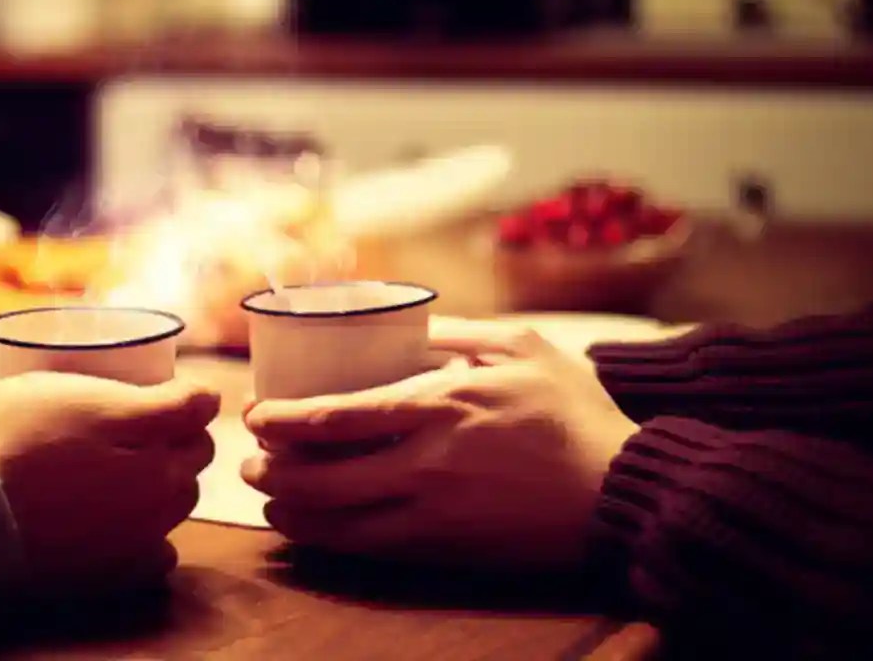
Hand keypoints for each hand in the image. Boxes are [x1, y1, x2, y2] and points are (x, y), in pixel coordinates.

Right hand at [0, 372, 218, 597]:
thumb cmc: (9, 440)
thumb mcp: (70, 391)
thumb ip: (140, 394)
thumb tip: (201, 399)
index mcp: (155, 434)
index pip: (200, 405)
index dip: (183, 392)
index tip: (160, 391)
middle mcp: (164, 488)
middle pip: (196, 454)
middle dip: (175, 437)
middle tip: (129, 430)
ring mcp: (146, 534)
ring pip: (180, 500)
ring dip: (164, 483)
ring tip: (117, 474)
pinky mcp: (122, 572)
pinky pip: (162, 551)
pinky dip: (151, 536)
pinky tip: (117, 522)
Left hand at [241, 321, 637, 569]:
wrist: (622, 491)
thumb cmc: (572, 411)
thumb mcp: (521, 346)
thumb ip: (456, 330)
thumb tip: (404, 320)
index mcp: (441, 404)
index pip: (338, 415)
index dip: (284, 419)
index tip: (256, 415)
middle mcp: (428, 463)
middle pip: (322, 478)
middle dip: (272, 472)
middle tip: (250, 463)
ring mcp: (435, 514)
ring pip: (338, 523)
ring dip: (291, 512)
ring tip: (270, 499)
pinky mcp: (448, 550)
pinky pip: (371, 551)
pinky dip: (331, 541)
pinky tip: (315, 530)